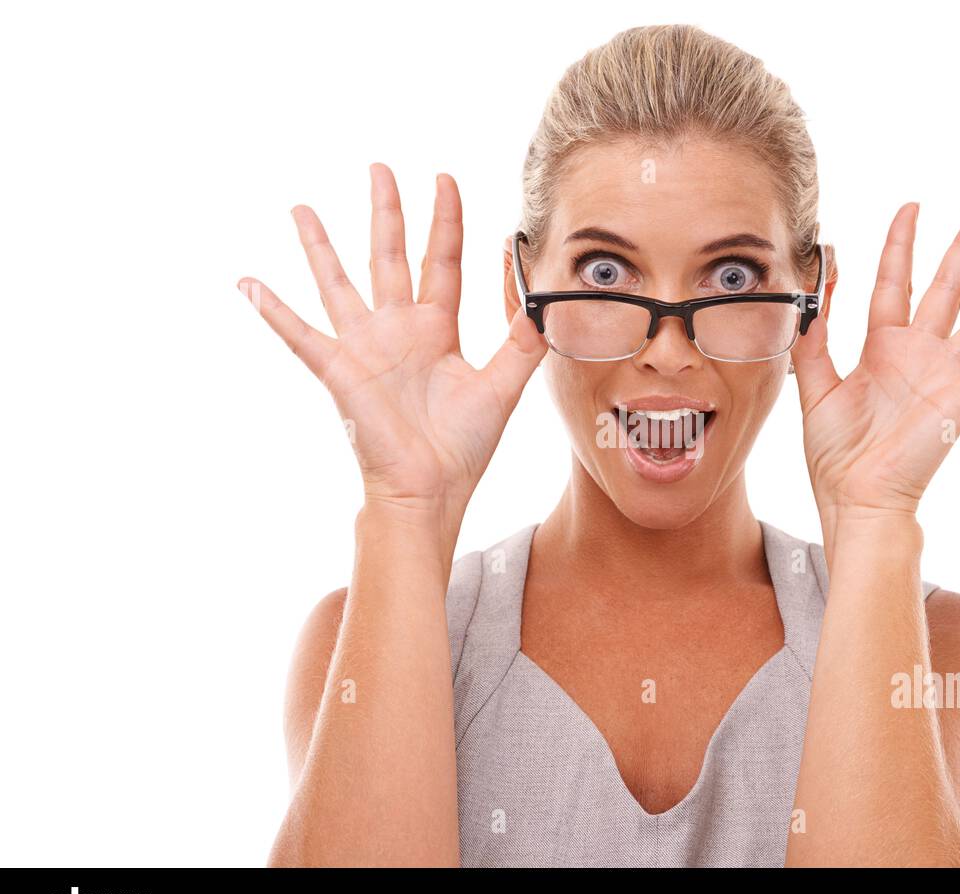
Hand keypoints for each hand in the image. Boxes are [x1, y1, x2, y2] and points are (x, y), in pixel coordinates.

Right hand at [237, 164, 546, 529]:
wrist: (429, 491)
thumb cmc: (463, 447)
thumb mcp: (503, 386)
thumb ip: (523, 342)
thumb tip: (545, 299)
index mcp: (436, 331)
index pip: (441, 262)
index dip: (445, 222)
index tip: (445, 179)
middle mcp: (397, 331)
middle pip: (389, 256)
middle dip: (387, 212)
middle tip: (380, 168)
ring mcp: (364, 348)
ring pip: (339, 283)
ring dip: (320, 246)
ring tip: (302, 208)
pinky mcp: (339, 371)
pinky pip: (300, 334)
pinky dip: (273, 310)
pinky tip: (248, 283)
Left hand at [792, 204, 959, 537]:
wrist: (855, 497)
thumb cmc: (834, 454)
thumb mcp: (814, 390)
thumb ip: (812, 343)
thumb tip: (811, 297)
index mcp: (880, 348)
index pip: (894, 282)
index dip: (901, 245)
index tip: (912, 209)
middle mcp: (917, 354)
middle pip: (946, 289)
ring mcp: (944, 375)